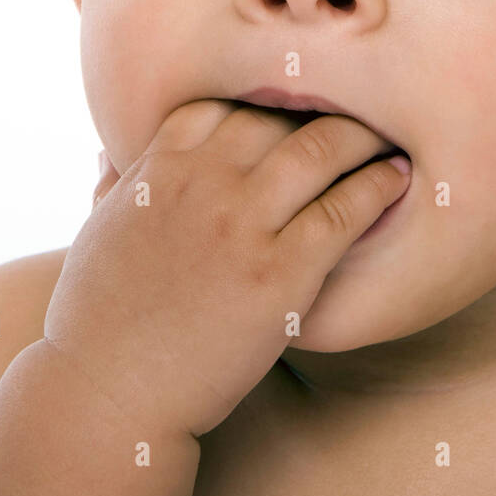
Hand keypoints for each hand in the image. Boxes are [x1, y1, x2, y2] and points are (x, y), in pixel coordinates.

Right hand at [44, 101, 408, 438]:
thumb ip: (115, 181)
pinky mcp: (280, 274)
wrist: (108, 397)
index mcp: (158, 168)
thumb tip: (112, 144)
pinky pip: (343, 212)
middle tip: (368, 104)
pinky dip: (377, 187)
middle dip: (327, 104)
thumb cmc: (100, 320)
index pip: (228, 100)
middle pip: (281, 115)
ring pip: (321, 150)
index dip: (270, 98)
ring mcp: (241, 226)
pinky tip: (397, 179)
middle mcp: (201, 184)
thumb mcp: (98, 233)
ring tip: (394, 133)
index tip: (302, 105)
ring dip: (365, 136)